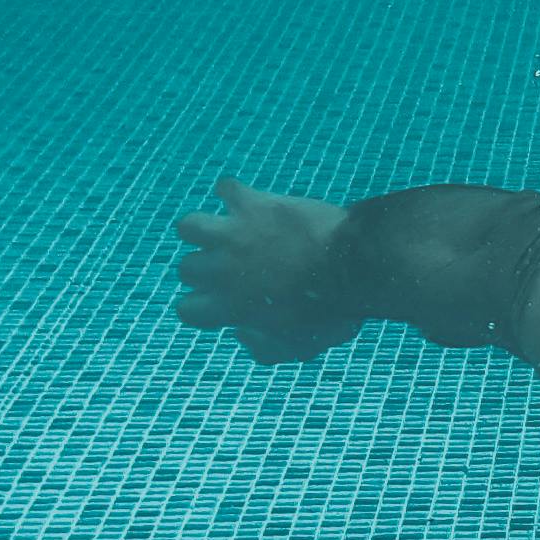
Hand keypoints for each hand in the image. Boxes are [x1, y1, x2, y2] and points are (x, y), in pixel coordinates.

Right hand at [173, 177, 361, 361]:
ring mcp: (232, 234)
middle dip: (209, 267)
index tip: (227, 298)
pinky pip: (226, 189)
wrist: (353, 265)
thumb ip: (264, 350)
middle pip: (187, 268)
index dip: (205, 304)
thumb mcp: (300, 346)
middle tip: (238, 265)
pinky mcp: (251, 204)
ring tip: (233, 232)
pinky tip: (255, 203)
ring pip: (189, 227)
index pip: (186, 309)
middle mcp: (220, 270)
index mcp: (228, 307)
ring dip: (208, 229)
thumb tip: (239, 333)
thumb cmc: (331, 311)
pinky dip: (234, 193)